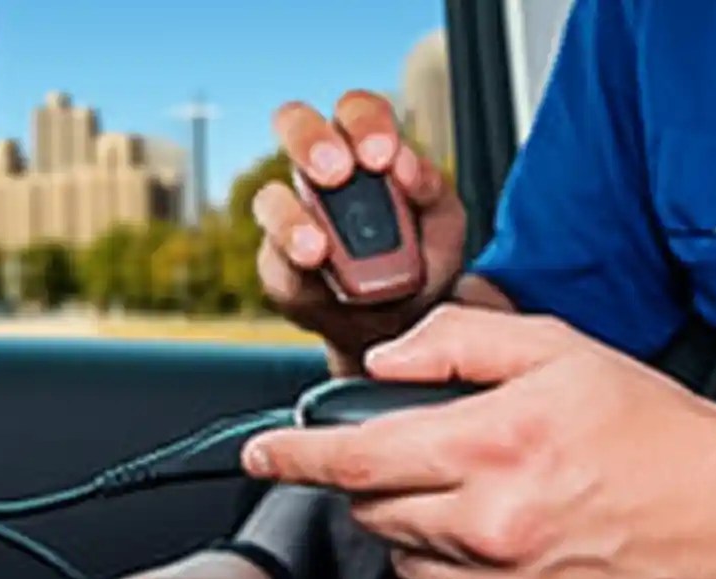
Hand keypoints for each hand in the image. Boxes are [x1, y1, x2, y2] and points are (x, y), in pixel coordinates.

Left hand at [241, 305, 715, 578]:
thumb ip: (457, 343)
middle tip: (443, 460)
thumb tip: (383, 360)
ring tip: (488, 502)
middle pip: (371, 510)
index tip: (262, 454)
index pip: (354, 457)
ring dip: (419, 529)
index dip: (292, 454)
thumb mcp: (556, 350)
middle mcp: (491, 525)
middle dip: (380, 481)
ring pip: (403, 560)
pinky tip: (497, 551)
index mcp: (491, 446)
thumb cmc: (650, 429)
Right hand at [255, 90, 466, 375]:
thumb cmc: (419, 264)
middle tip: (337, 174)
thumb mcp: (445, 226)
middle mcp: (320, 175)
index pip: (356, 113)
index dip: (364, 124)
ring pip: (269, 197)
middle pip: (295, 126)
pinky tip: (312, 267)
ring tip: (317, 248)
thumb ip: (433, 192)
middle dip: (310, 143)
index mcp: (364, 152)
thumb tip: (406, 166)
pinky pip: (270, 255)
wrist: (398, 328)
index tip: (381, 157)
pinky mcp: (276, 264)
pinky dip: (291, 259)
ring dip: (290, 218)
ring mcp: (291, 218)